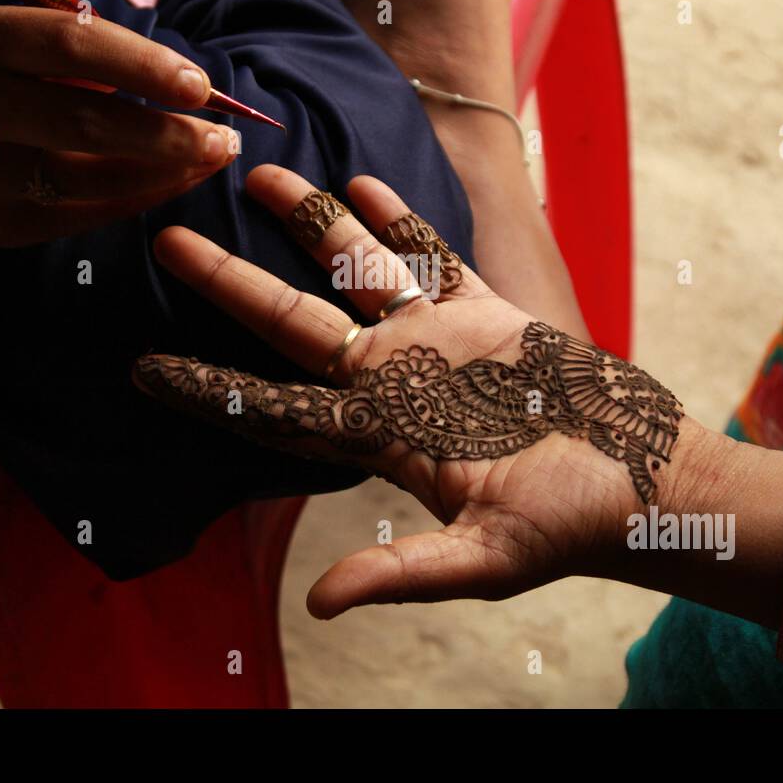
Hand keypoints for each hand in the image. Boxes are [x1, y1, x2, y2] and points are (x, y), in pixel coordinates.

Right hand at [0, 6, 237, 245]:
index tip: (202, 86)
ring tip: (212, 161)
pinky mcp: (0, 221)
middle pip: (82, 120)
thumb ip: (102, 58)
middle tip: (223, 139)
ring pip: (87, 178)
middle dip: (165, 132)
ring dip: (163, 173)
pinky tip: (180, 184)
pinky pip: (85, 214)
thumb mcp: (35, 49)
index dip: (142, 65)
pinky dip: (141, 199)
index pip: (73, 44)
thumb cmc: (9, 83)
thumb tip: (200, 90)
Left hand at [134, 165, 697, 617]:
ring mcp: (437, 343)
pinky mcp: (487, 316)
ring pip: (357, 273)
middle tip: (168, 239)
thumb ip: (401, 573)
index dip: (208, 390)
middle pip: (293, 322)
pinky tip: (360, 181)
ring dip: (311, 226)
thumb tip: (319, 604)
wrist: (641, 483)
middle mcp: (393, 382)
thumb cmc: (567, 529)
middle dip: (231, 280)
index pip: (272, 412)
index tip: (140, 369)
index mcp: (379, 437)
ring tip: (261, 178)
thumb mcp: (484, 560)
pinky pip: (430, 256)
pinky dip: (397, 219)